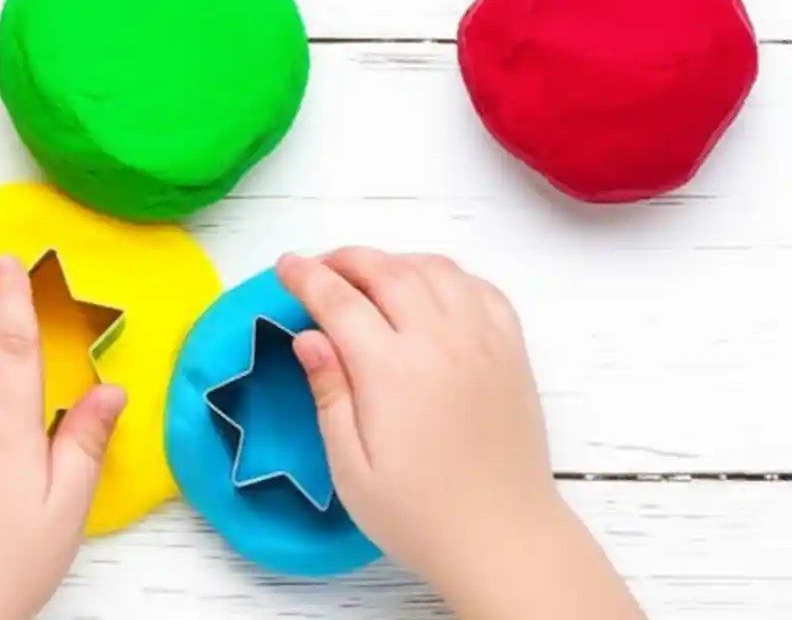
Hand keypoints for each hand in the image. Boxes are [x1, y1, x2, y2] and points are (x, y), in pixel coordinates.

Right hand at [277, 249, 643, 619]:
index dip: (307, 277)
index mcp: (391, 371)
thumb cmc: (418, 515)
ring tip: (369, 275)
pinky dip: (447, 275)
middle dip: (347, 259)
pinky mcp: (512, 350)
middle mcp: (440, 342)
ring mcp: (483, 340)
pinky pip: (480, 288)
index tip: (285, 267)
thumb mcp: (351, 469)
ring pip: (435, 270)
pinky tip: (430, 290)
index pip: (339, 301)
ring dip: (395, 261)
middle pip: (387, 271)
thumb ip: (329, 395)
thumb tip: (307, 337)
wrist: (503, 538)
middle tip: (320, 267)